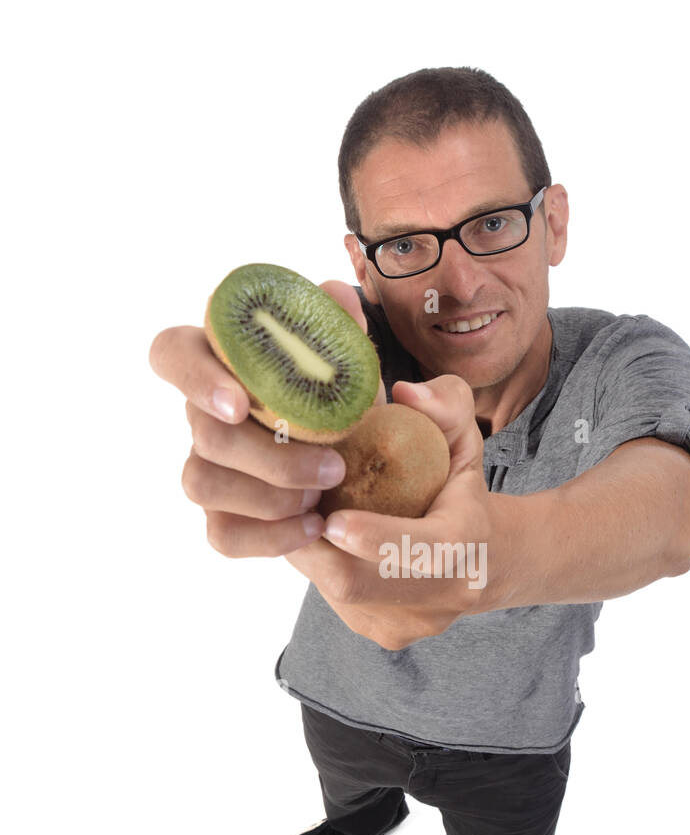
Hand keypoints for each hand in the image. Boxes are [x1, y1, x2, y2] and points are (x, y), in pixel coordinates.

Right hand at [148, 281, 385, 556]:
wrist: (372, 471)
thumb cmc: (350, 406)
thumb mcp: (356, 365)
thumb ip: (343, 329)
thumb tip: (337, 297)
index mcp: (225, 365)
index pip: (172, 352)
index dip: (193, 376)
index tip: (239, 404)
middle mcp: (204, 415)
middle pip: (202, 432)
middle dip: (268, 456)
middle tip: (333, 467)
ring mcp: (208, 468)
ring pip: (202, 483)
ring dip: (268, 495)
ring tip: (321, 497)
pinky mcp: (224, 517)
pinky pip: (223, 535)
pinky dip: (269, 537)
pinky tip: (312, 528)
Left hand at [284, 373, 505, 649]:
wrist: (489, 562)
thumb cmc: (463, 488)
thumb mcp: (464, 437)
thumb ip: (445, 404)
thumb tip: (405, 393)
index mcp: (468, 542)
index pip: (426, 550)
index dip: (377, 538)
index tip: (334, 520)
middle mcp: (443, 595)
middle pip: (358, 583)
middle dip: (311, 544)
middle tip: (287, 502)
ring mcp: (412, 622)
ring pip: (337, 593)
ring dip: (310, 553)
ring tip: (303, 514)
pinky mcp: (386, 634)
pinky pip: (335, 603)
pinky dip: (321, 568)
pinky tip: (322, 542)